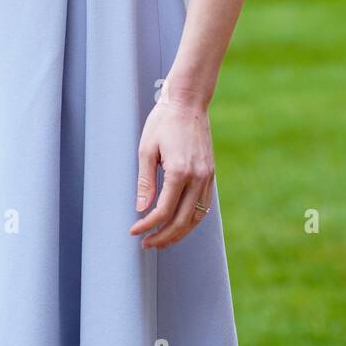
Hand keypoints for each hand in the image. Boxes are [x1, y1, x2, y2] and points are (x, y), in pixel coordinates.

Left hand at [129, 85, 215, 249]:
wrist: (189, 102)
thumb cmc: (164, 121)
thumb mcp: (147, 149)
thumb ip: (145, 181)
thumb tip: (141, 209)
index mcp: (180, 171)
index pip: (163, 211)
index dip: (147, 225)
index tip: (134, 231)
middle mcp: (198, 178)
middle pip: (182, 221)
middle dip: (163, 237)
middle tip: (146, 244)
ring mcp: (207, 177)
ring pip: (196, 218)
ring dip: (178, 233)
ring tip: (161, 240)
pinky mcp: (211, 174)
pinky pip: (204, 206)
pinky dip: (191, 220)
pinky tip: (179, 224)